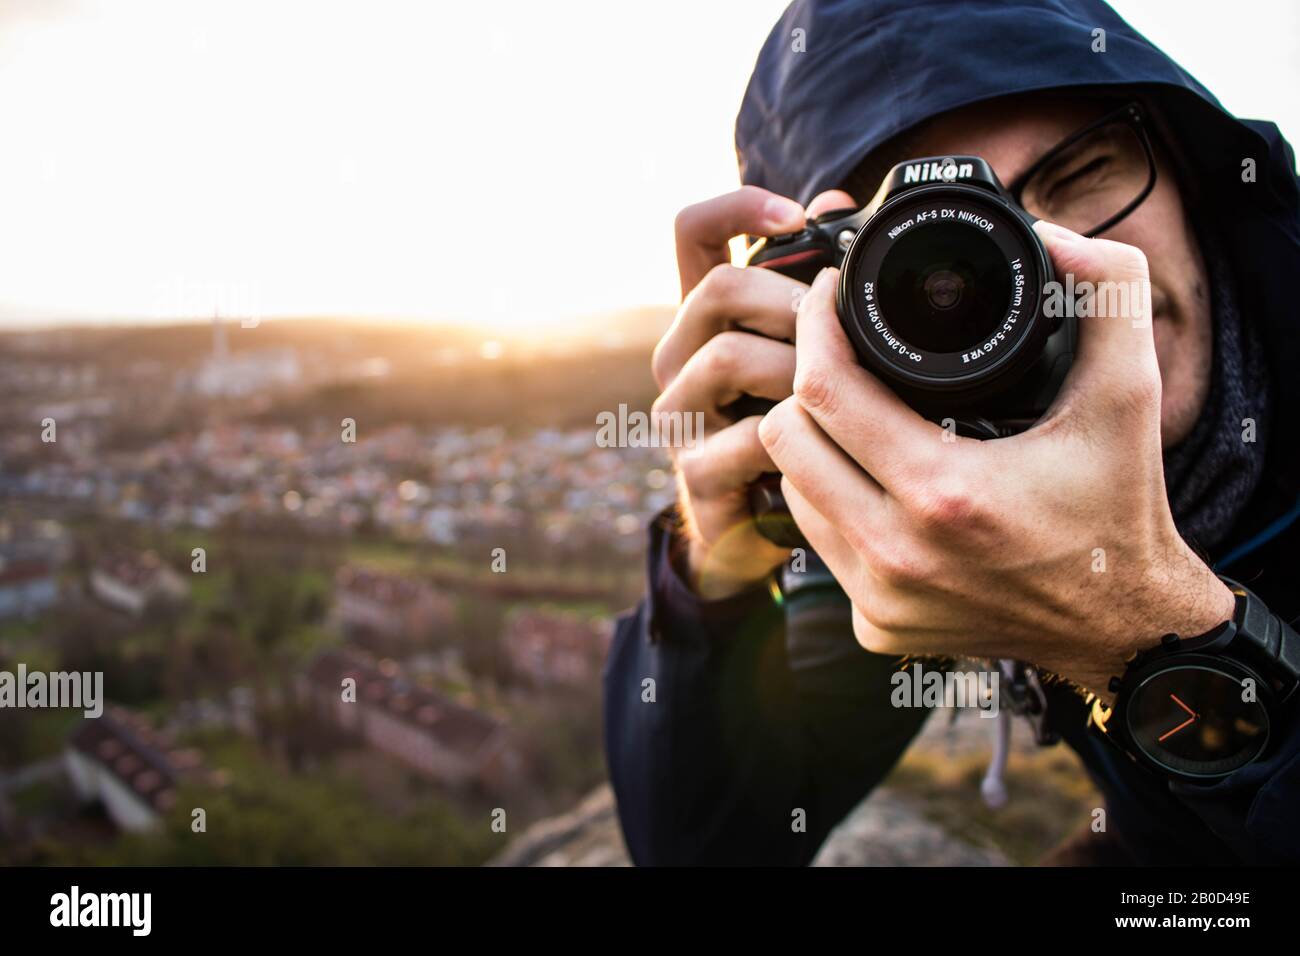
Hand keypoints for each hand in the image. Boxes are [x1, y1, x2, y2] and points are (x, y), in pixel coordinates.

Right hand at [655, 185, 855, 598]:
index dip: (737, 208)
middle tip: (839, 330)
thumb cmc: (795, 428)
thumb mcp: (812, 348)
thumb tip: (839, 201)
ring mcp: (680, 416)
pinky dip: (796, 437)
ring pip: (727, 355)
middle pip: (716, 288)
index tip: (796, 215)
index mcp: (706, 318)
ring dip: (795, 369)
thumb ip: (819, 284)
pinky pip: (748, 435)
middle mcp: (680, 357)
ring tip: (837, 394)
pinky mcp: (695, 472)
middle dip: (788, 302)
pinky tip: (827, 448)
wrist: (762, 535)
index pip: (694, 233)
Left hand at [757, 220, 1234, 696]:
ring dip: (813, 443)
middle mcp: (897, 552)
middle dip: (803, 381)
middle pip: (786, 437)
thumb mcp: (1130, 396)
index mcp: (945, 491)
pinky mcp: (877, 626)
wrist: (1123, 628)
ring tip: (857, 415)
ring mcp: (879, 597)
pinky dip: (832, 502)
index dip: (813, 325)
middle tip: (840, 353)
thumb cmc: (1121, 510)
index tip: (829, 294)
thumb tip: (1055, 236)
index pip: (824, 390)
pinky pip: (819, 542)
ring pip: (793, 489)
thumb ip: (1108, 296)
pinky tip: (870, 480)